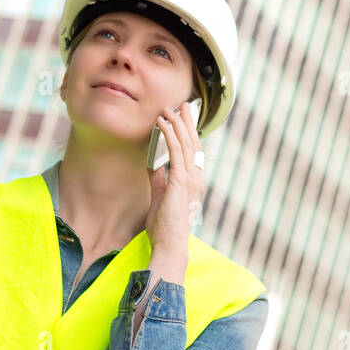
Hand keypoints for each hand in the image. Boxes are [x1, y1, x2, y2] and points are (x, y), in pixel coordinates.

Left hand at [144, 101, 203, 253]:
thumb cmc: (165, 227)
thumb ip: (159, 179)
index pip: (193, 151)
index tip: (183, 118)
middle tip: (182, 105)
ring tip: (168, 109)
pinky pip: (176, 151)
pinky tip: (163, 123)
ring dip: (177, 123)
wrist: (170, 244)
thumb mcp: (160, 197)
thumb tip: (153, 164)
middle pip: (194, 142)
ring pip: (186, 143)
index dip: (189, 133)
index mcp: (194, 182)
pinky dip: (169, 135)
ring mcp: (191, 179)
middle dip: (187, 122)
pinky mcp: (181, 180)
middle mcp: (196, 178)